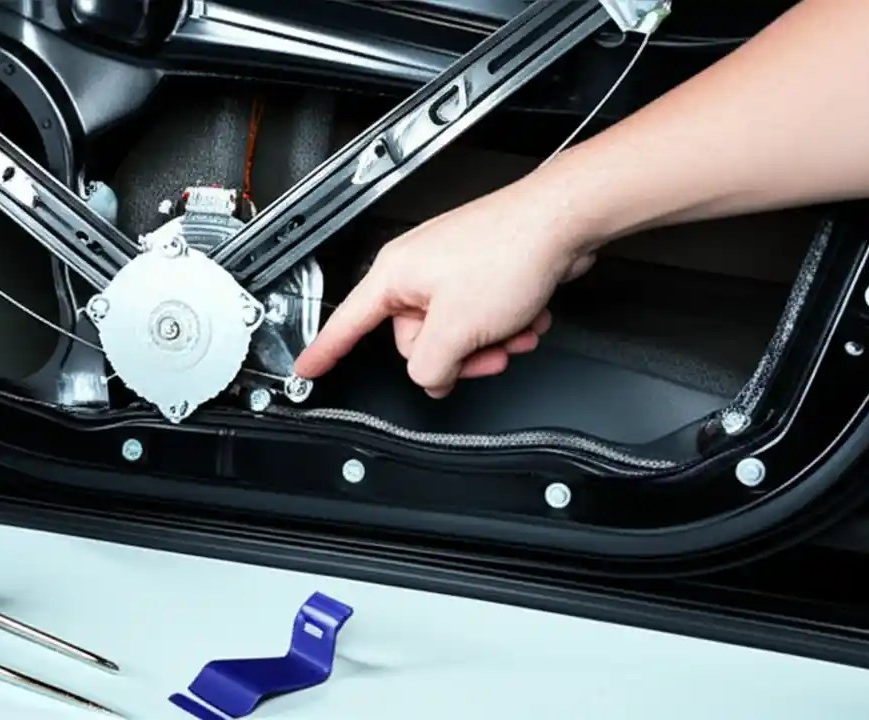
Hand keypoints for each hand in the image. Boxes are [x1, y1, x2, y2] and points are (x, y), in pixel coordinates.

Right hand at [294, 185, 594, 397]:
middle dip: (457, 354)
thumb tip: (430, 379)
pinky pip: (481, 316)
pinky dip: (505, 324)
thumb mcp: (458, 328)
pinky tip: (527, 318)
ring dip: (489, 342)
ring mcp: (450, 269)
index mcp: (395, 275)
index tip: (307, 367)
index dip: (325, 350)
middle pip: (417, 340)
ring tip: (515, 331)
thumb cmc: (509, 251)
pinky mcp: (481, 270)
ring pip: (456, 332)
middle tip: (486, 352)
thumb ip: (431, 366)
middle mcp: (417, 269)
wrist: (561, 221)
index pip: (348, 322)